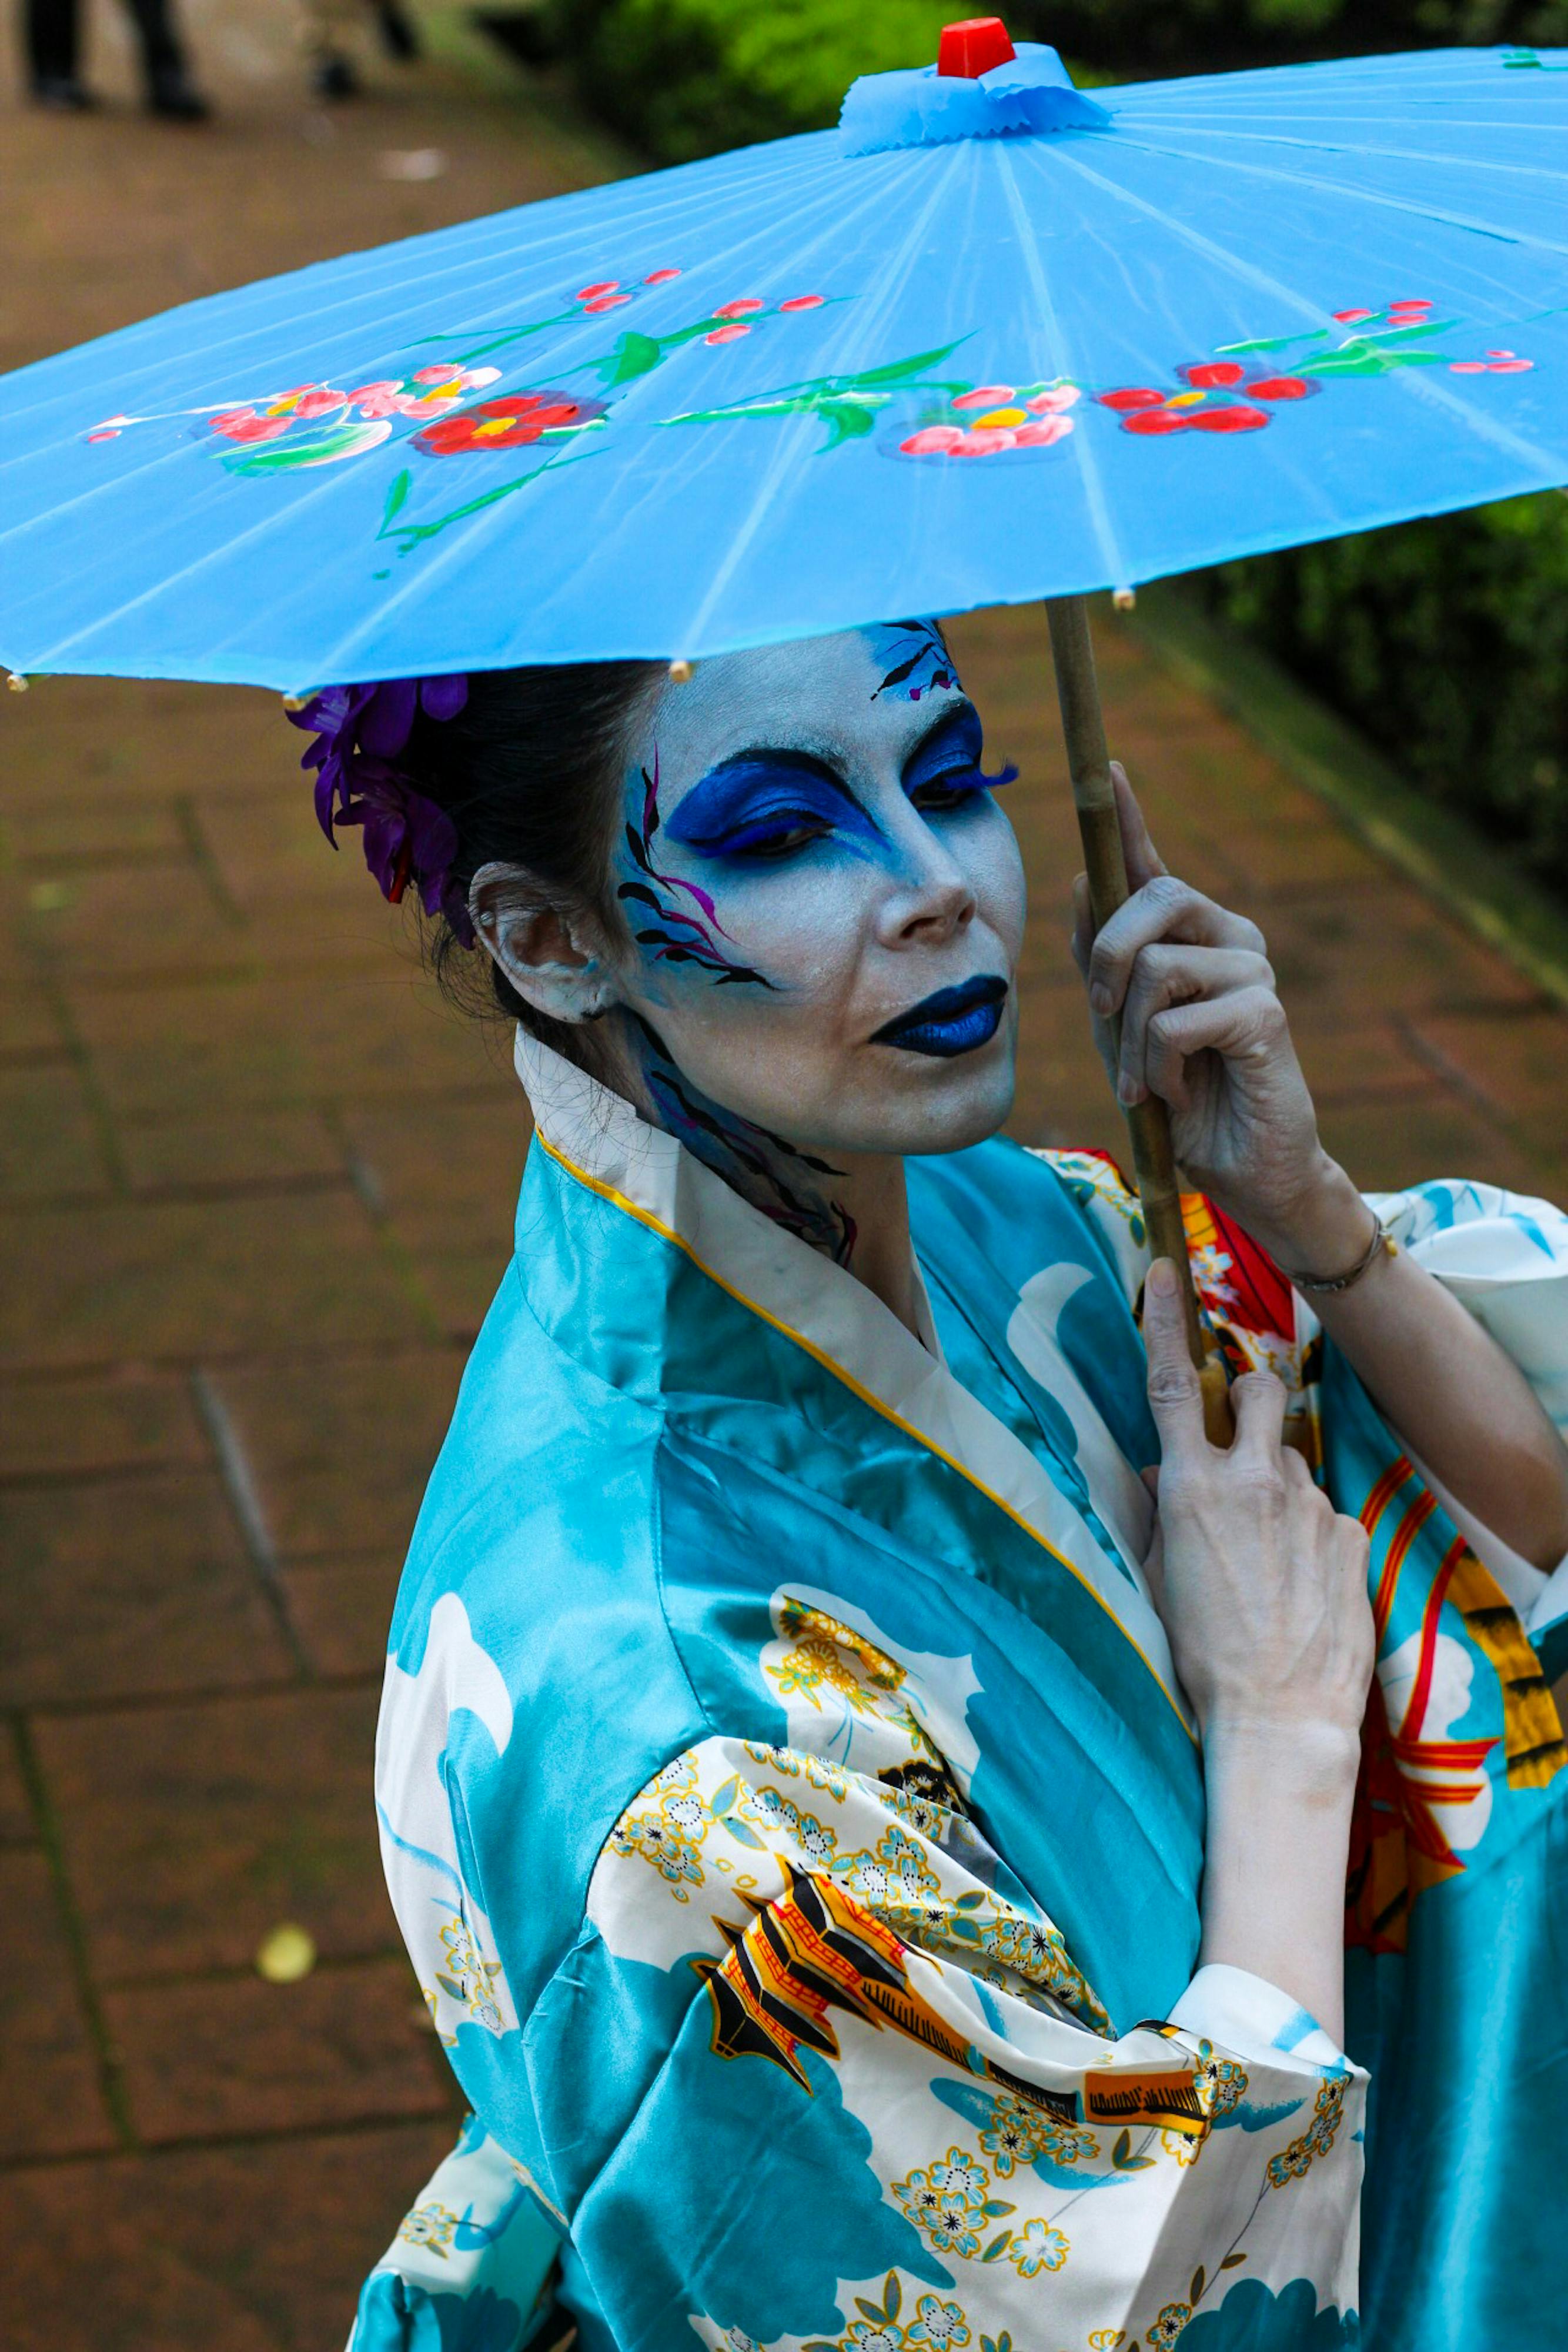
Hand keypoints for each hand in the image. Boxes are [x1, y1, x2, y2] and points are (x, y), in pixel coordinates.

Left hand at [1071, 767, 1355, 1258]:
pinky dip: (1159, 1068)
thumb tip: (1083, 881)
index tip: (1108, 767)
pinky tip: (1180, 1094)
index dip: (1128, 818)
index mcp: (1194, 937)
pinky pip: (1176, 1022)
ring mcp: (1255, 973)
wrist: (1238, 1169)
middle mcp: (1231, 939)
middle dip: (1106, 960)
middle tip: (1106, 1018)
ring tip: (1149, 1081)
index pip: (1153, 867)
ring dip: (1130, 1040)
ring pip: (1156, 968)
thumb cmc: (1177, 1097)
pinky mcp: (1265, 1015)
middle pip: (1152, 901)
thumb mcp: (1117, 1026)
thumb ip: (1099, 960)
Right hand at [1142, 1258, 1373, 1750]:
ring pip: (1294, 1461)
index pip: (1172, 1382)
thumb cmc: (1202, 1653)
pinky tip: (1299, 1585)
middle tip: (1246, 1435)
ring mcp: (1308, 1505)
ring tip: (1268, 1556)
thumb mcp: (1156, 1576)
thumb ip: (1158, 1512)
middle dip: (1255, 1396)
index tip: (1160, 1273)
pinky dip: (1310, 1533)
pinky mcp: (1348, 1533)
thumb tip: (1162, 1476)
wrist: (1277, 1715)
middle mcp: (1254, 1482)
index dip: (1162, 1320)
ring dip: (1279, 1485)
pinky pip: (1324, 1511)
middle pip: (1262, 1392)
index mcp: (1192, 1488)